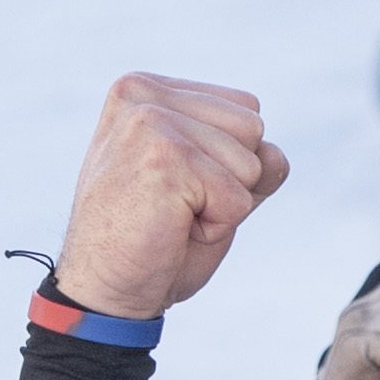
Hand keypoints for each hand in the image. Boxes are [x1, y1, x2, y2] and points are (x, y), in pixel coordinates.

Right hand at [56, 74, 288, 318]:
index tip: (179, 185)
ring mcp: (150, 122)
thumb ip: (245, 153)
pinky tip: (170, 229)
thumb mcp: (206, 180)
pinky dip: (216, 228)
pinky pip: (239, 199)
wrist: (105, 290)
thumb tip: (275, 155)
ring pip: (252, 162)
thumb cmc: (156, 238)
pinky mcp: (164, 159)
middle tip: (176, 205)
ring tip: (171, 216)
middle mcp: (142, 95)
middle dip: (230, 180)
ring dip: (223, 204)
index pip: (245, 110)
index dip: (229, 162)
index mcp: (147, 89)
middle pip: (253, 129)